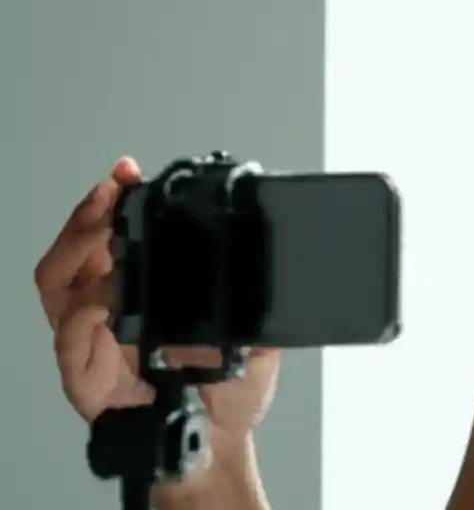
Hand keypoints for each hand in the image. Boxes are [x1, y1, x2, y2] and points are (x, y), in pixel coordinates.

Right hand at [35, 157, 281, 471]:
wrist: (217, 443)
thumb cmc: (229, 391)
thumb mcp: (259, 337)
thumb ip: (260, 306)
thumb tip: (275, 278)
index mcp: (144, 288)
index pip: (114, 232)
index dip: (113, 199)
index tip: (126, 171)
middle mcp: (108, 307)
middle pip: (73, 247)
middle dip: (88, 212)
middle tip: (109, 194)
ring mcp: (91, 339)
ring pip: (57, 281)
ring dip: (77, 250)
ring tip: (104, 233)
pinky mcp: (83, 373)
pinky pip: (70, 336)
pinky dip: (85, 312)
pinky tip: (105, 300)